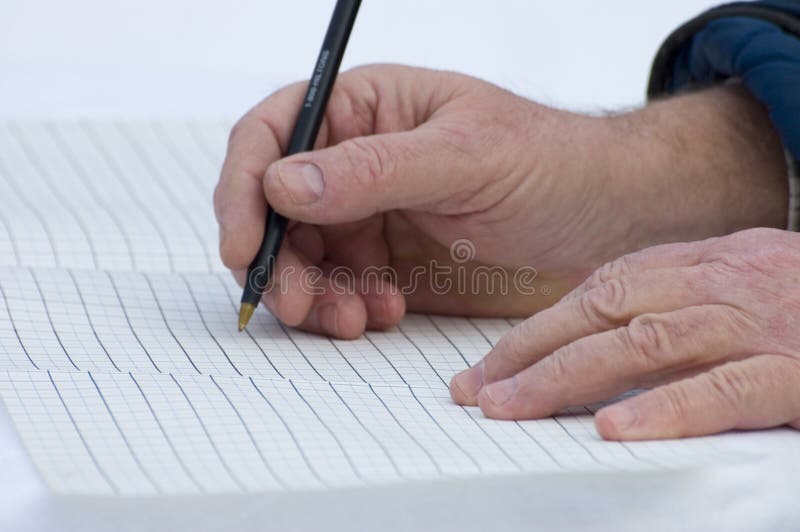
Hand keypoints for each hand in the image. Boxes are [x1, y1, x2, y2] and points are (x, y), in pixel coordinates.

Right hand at [215, 64, 785, 338]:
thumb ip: (375, 169)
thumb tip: (281, 183)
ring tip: (352, 319)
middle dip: (279, 259)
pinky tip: (381, 313)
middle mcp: (356, 156)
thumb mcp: (466, 158)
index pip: (272, 133)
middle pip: (276, 206)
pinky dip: (347, 306)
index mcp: (365, 107)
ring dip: (313, 293)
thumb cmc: (550, 162)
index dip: (244, 189)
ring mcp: (370, 208)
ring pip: (303, 254)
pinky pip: (340, 284)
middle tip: (296, 304)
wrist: (604, 214)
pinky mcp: (388, 254)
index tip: (243, 247)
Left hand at [451, 228, 799, 439]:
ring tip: (515, 409)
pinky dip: (665, 409)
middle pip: (602, 311)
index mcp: (701, 263)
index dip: (536, 328)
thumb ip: (673, 301)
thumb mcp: (737, 283)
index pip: (597, 291)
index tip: (488, 366)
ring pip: (645, 342)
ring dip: (568, 378)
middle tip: (477, 393)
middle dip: (530, 353)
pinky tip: (615, 431)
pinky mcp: (797, 370)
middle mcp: (720, 284)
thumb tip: (598, 339)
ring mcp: (758, 323)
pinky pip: (724, 388)